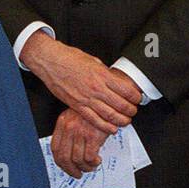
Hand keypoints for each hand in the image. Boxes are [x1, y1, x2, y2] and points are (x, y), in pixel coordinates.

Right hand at [20, 31, 139, 133]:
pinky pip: (94, 120)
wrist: (50, 62)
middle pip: (121, 105)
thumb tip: (114, 80)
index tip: (138, 98)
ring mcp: (86, 98)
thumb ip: (105, 73)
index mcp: (102, 75)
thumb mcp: (93, 61)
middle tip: (134, 111)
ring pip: (110, 115)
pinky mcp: (77, 106)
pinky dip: (105, 126)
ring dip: (121, 120)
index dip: (136, 97)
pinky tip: (112, 128)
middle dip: (131, 110)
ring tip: (126, 121)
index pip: (126, 90)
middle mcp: (96, 88)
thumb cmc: (69, 58)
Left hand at [50, 108, 110, 178]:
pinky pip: (89, 157)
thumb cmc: (95, 108)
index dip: (60, 162)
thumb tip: (71, 152)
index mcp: (63, 122)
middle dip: (71, 170)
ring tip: (90, 166)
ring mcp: (80, 132)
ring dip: (85, 167)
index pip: (55, 148)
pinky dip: (93, 162)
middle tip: (77, 174)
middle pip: (64, 157)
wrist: (109, 100)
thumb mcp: (77, 115)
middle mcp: (69, 127)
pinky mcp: (93, 135)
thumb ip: (72, 131)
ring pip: (77, 159)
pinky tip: (97, 160)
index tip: (66, 167)